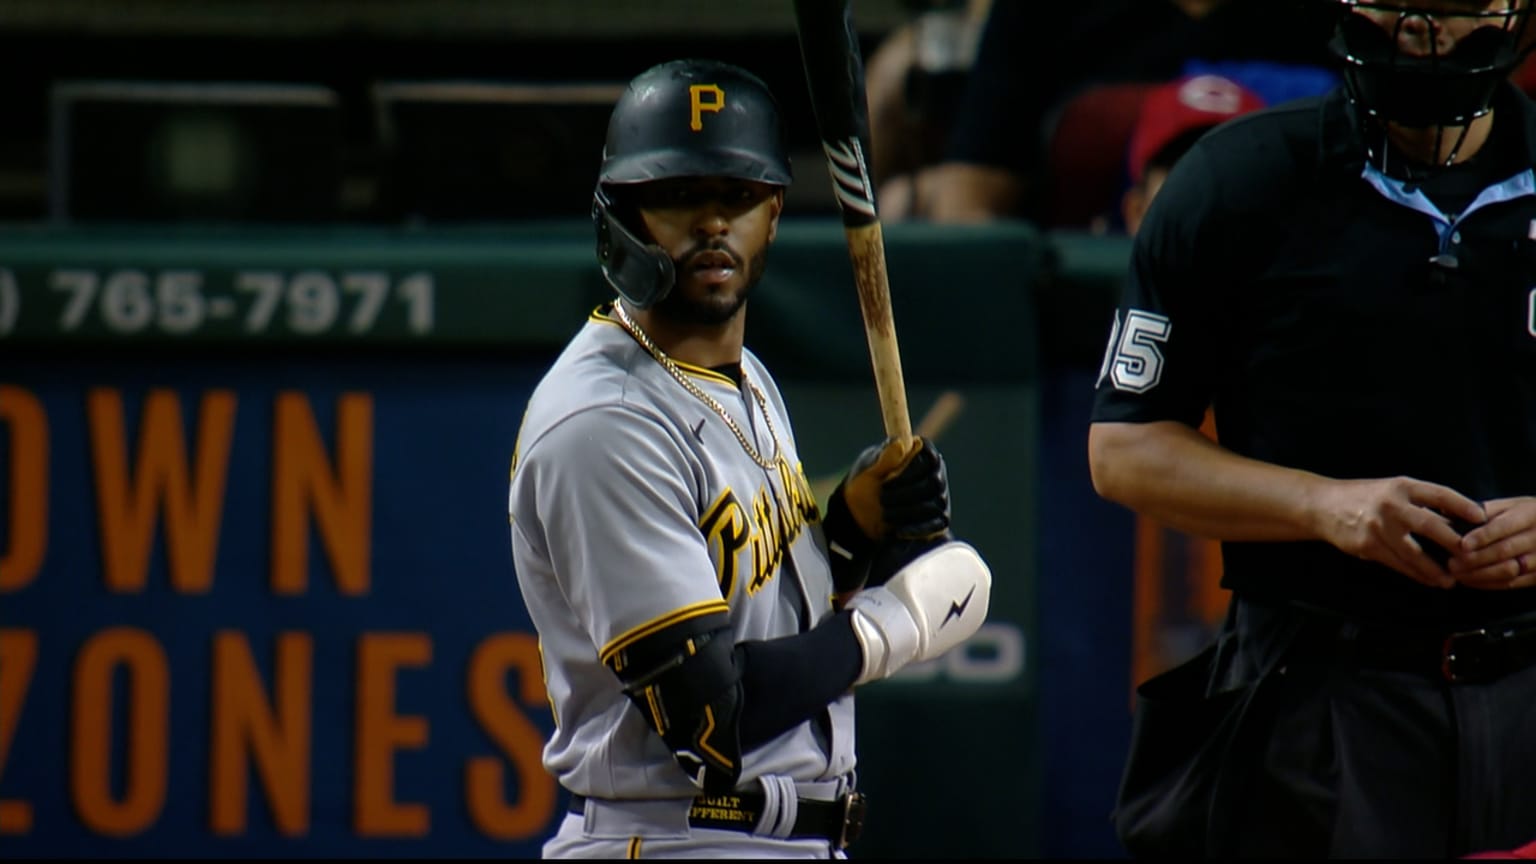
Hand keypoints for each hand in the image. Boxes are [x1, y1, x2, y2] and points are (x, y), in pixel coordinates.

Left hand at [840, 436, 950, 541]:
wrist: (860, 515)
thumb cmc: (865, 484)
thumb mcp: (868, 470)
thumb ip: (884, 458)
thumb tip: (901, 444)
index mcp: (919, 455)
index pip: (930, 456)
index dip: (914, 466)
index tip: (892, 474)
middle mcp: (934, 474)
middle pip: (934, 483)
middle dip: (906, 492)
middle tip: (882, 497)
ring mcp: (938, 498)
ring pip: (934, 505)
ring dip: (907, 511)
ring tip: (885, 513)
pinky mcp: (937, 520)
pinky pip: (935, 526)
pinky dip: (917, 529)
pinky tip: (898, 531)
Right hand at [1315, 476, 1485, 588]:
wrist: (1323, 505)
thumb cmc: (1364, 497)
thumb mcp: (1392, 490)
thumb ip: (1419, 502)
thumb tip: (1455, 519)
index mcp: (1402, 486)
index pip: (1440, 495)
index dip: (1463, 506)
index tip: (1481, 519)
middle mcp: (1391, 504)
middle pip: (1430, 525)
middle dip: (1454, 543)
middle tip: (1471, 556)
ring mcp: (1378, 526)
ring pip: (1414, 552)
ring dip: (1435, 569)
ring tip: (1451, 581)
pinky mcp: (1367, 545)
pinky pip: (1397, 563)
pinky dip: (1416, 574)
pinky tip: (1428, 580)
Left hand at [1448, 497, 1535, 589]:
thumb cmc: (1524, 516)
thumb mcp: (1511, 506)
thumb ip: (1484, 510)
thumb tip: (1448, 510)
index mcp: (1529, 514)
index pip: (1504, 526)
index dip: (1482, 537)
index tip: (1462, 544)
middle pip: (1504, 550)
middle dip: (1475, 558)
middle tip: (1451, 563)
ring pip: (1508, 570)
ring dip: (1478, 574)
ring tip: (1457, 573)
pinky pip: (1511, 583)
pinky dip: (1487, 583)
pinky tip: (1469, 580)